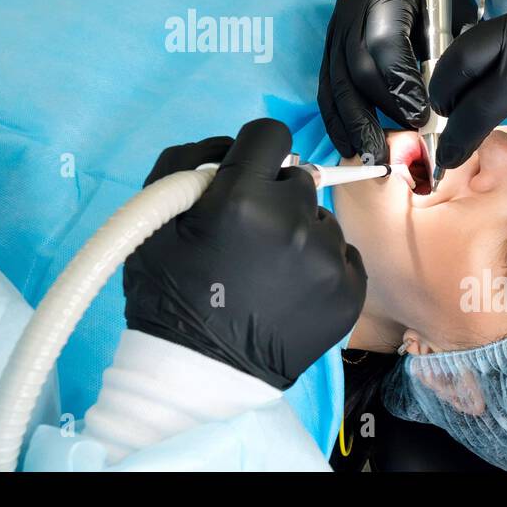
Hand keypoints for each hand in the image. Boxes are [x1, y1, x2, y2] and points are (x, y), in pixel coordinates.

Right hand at [124, 118, 366, 389]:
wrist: (197, 372)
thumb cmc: (169, 292)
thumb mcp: (157, 214)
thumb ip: (187, 161)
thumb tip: (230, 147)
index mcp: (243, 198)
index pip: (270, 134)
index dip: (252, 152)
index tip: (243, 176)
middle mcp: (292, 221)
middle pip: (296, 178)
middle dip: (272, 197)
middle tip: (246, 236)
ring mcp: (326, 258)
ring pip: (319, 219)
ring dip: (297, 233)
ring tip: (267, 271)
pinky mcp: (350, 291)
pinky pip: (342, 255)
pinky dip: (319, 266)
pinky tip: (290, 290)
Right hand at [319, 0, 475, 163]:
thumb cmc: (438, 7)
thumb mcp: (453, 19)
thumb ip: (450, 54)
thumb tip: (449, 106)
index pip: (385, 44)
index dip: (400, 85)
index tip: (420, 118)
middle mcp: (352, 11)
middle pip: (356, 68)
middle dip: (376, 112)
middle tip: (396, 147)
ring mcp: (334, 32)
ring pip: (336, 84)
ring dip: (354, 125)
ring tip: (372, 156)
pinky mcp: (327, 51)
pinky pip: (326, 91)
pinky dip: (338, 121)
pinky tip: (350, 145)